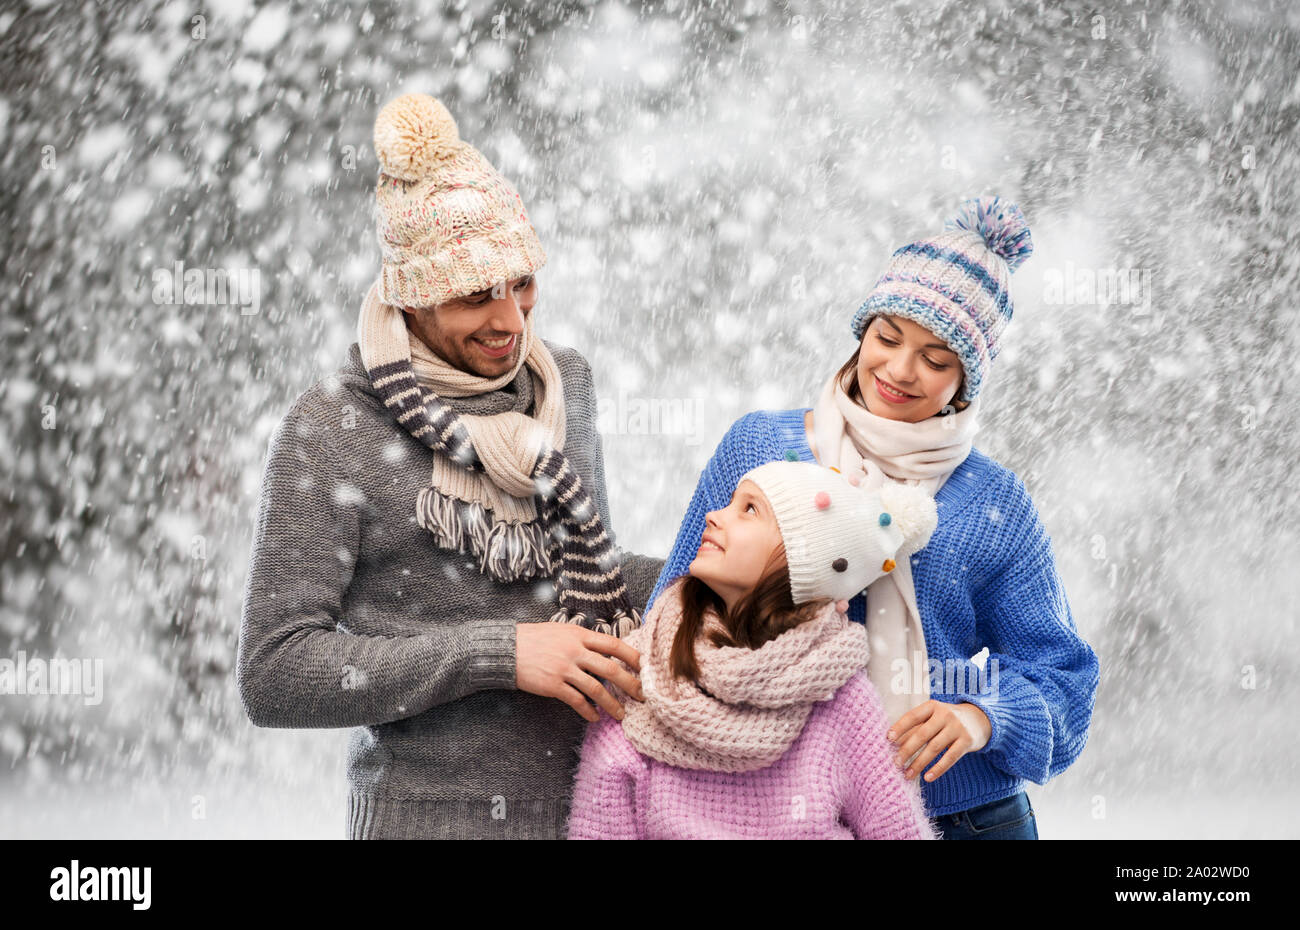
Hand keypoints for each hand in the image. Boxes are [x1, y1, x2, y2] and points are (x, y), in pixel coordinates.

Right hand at [515, 622, 643, 722]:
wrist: (506, 648)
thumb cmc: (534, 639)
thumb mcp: (562, 631)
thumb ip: (583, 639)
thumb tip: (605, 649)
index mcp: (579, 634)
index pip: (614, 644)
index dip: (633, 657)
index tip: (646, 668)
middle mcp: (575, 650)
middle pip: (611, 669)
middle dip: (631, 684)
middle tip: (643, 696)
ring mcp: (564, 668)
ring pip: (596, 689)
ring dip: (612, 704)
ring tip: (621, 715)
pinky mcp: (553, 685)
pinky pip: (577, 701)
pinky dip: (588, 711)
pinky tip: (595, 718)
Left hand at [886, 700, 990, 782]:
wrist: (980, 719)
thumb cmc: (947, 720)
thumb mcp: (933, 717)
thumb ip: (916, 727)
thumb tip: (894, 743)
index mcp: (932, 706)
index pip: (912, 716)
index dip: (900, 727)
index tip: (889, 739)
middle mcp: (945, 714)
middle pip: (922, 734)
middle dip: (907, 750)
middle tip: (896, 764)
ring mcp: (957, 727)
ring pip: (934, 748)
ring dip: (919, 763)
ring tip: (908, 775)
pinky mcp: (967, 741)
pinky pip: (950, 757)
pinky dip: (938, 769)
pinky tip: (927, 777)